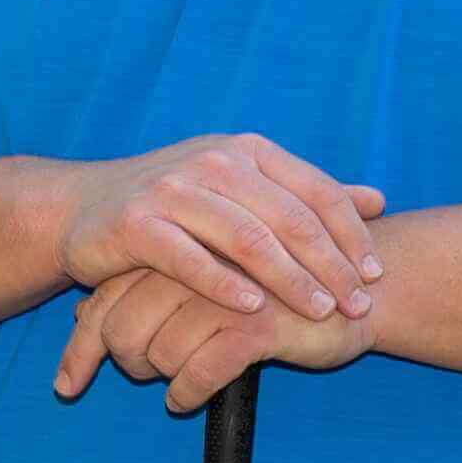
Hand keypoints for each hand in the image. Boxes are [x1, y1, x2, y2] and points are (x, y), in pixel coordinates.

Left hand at [52, 265, 381, 409]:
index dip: (79, 349)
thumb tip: (78, 315)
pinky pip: (199, 368)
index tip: (66, 387)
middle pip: (120, 329)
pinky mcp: (258, 325)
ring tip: (176, 384)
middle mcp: (194, 265)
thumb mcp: (200, 288)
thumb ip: (141, 294)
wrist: (365, 287)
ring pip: (157, 350)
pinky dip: (186, 390)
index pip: (103, 302)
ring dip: (160, 378)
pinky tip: (188, 397)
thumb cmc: (268, 290)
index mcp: (177, 249)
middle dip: (124, 366)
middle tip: (147, 379)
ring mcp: (225, 293)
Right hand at [59, 135, 386, 332]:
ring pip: (246, 238)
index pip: (316, 191)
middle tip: (356, 305)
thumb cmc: (174, 205)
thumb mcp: (242, 189)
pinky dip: (224, 285)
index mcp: (245, 151)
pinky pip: (189, 258)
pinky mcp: (135, 223)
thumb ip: (304, 194)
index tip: (375, 276)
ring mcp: (171, 190)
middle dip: (330, 265)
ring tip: (319, 311)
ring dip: (289, 279)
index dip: (351, 235)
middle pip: (288, 217)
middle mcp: (212, 162)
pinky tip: (254, 308)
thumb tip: (379, 200)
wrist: (82, 209)